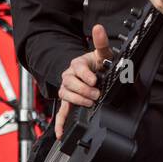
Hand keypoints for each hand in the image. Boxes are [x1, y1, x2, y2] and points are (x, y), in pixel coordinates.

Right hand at [55, 23, 114, 137]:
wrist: (91, 73)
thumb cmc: (96, 64)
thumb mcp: (102, 53)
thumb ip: (101, 42)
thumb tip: (99, 28)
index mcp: (77, 64)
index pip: (77, 69)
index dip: (85, 75)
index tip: (94, 80)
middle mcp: (69, 77)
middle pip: (70, 83)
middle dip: (83, 90)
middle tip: (96, 94)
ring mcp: (67, 90)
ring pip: (66, 95)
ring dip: (77, 100)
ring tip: (89, 103)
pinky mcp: (67, 102)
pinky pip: (61, 113)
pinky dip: (60, 124)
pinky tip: (60, 134)